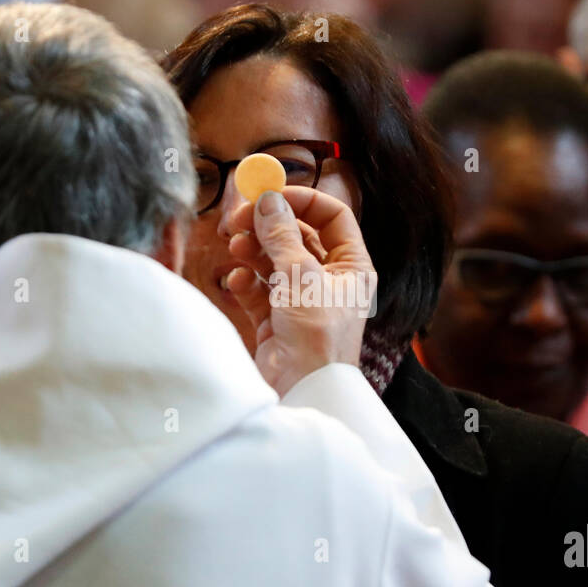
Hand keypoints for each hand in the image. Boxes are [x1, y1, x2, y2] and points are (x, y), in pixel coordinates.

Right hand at [225, 187, 376, 395]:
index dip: (302, 200)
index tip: (270, 193)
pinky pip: (259, 289)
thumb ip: (282, 237)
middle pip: (297, 235)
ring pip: (274, 260)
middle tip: (238, 219)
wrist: (304, 393)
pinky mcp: (278, 319)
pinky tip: (237, 282)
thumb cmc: (318, 339)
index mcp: (352, 266)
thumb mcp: (301, 279)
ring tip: (235, 248)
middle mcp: (330, 279)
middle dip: (268, 225)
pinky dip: (246, 282)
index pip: (332, 216)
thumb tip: (269, 200)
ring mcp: (302, 299)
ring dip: (253, 250)